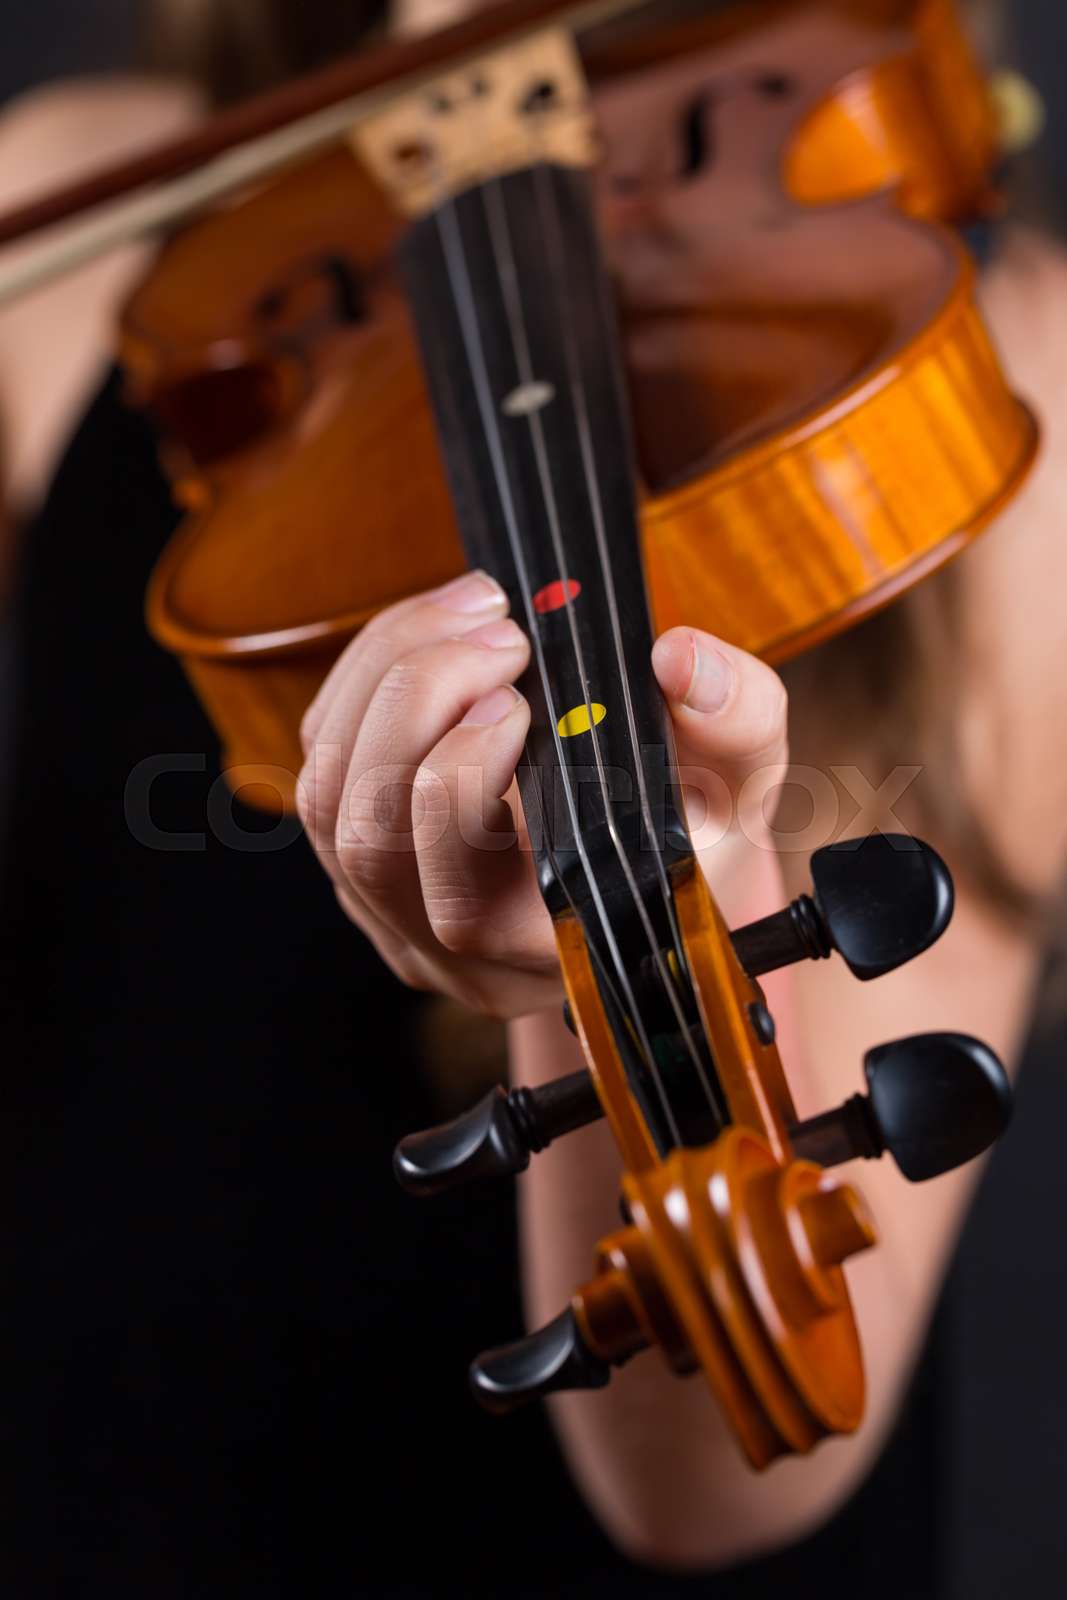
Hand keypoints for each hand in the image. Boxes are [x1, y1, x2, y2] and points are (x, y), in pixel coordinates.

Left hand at [298, 571, 788, 1018]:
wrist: (637, 861)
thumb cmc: (685, 832)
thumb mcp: (741, 784)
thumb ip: (738, 721)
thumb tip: (679, 657)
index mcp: (543, 953)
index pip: (461, 908)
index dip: (462, 791)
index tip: (523, 698)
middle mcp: (450, 951)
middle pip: (371, 838)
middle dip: (419, 703)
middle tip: (502, 632)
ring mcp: (387, 908)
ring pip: (328, 797)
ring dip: (386, 676)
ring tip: (476, 612)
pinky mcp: (353, 852)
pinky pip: (318, 762)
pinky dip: (365, 675)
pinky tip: (436, 629)